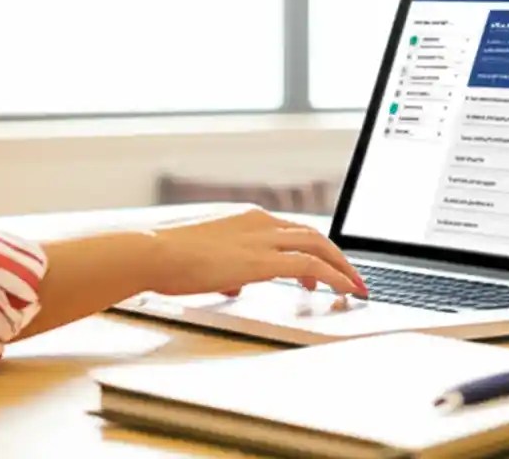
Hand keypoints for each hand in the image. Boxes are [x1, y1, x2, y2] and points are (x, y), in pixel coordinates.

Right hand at [147, 208, 367, 297]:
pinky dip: (334, 278)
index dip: (312, 248)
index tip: (323, 266)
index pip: (292, 230)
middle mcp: (261, 222)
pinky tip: (344, 291)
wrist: (153, 252)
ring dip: (342, 267)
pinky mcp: (264, 260)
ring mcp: (264, 239)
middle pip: (313, 235)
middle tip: (350, 277)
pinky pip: (312, 267)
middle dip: (336, 256)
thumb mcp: (202, 259)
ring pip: (320, 246)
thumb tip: (233, 284)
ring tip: (355, 287)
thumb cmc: (167, 258)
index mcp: (246, 218)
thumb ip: (224, 269)